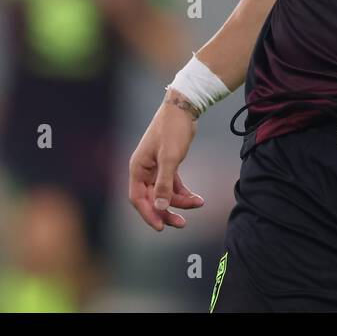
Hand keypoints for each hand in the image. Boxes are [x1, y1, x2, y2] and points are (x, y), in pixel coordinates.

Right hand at [128, 96, 204, 230]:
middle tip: (181, 223)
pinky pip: (173, 185)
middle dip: (166, 211)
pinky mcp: (167, 165)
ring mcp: (155, 168)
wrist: (184, 108)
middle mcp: (144, 170)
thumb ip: (164, 184)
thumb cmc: (173, 130)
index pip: (138, 198)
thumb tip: (160, 207)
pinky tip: (197, 198)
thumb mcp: (170, 158)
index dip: (148, 214)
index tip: (161, 227)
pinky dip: (184, 192)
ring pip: (164, 194)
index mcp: (138, 168)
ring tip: (198, 203)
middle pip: (152, 199)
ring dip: (180, 201)